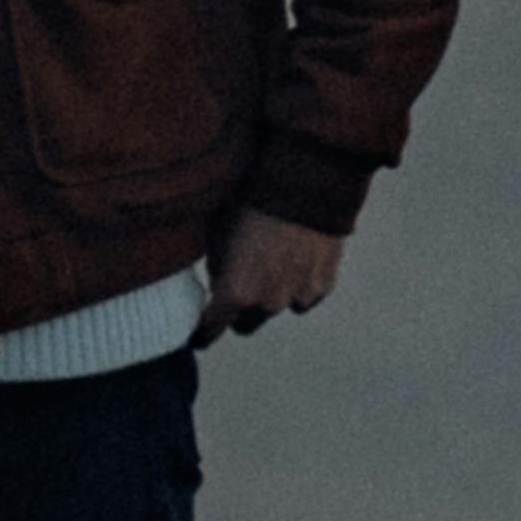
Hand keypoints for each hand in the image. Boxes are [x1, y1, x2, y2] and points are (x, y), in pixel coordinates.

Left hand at [195, 207, 347, 345]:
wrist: (305, 183)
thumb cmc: (251, 202)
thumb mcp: (217, 232)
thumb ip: (217, 268)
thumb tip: (220, 282)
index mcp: (234, 293)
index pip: (211, 330)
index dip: (203, 334)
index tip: (199, 337)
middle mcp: (266, 303)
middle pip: (246, 324)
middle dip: (240, 311)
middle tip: (241, 283)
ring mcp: (297, 297)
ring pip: (277, 307)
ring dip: (272, 292)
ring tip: (274, 255)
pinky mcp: (322, 287)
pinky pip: (304, 295)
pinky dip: (300, 282)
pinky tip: (298, 254)